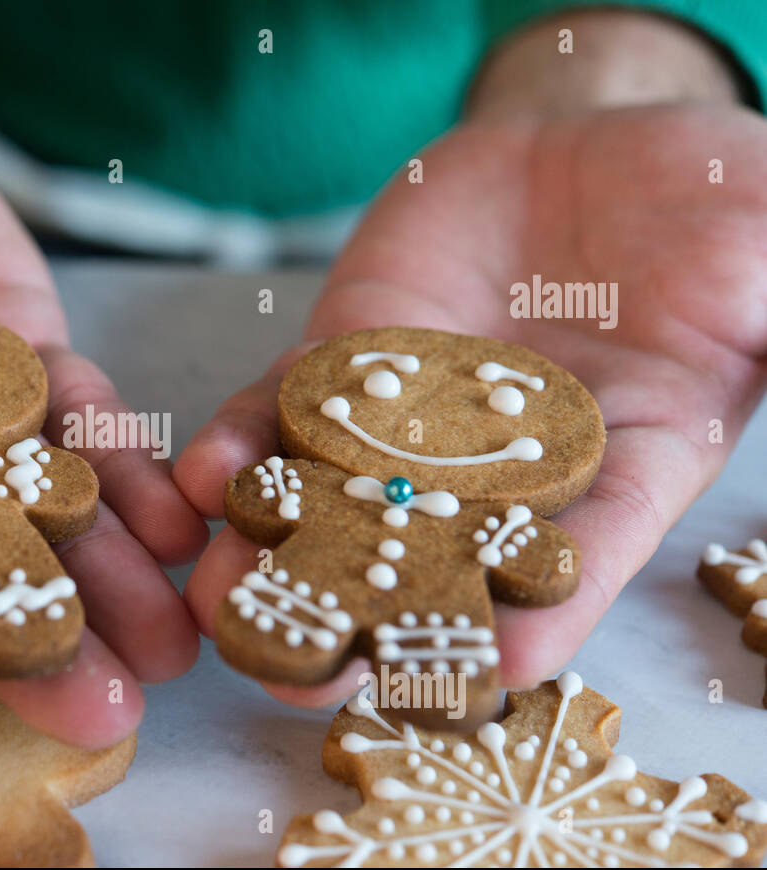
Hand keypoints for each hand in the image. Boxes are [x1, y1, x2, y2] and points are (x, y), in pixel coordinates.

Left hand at [176, 101, 766, 707]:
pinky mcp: (343, 363)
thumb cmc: (707, 207)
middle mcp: (505, 465)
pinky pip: (283, 410)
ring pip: (336, 504)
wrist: (593, 148)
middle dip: (370, 621)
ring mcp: (412, 418)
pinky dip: (243, 444)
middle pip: (435, 564)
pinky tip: (206, 477)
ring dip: (277, 560)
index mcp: (623, 464)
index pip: (584, 553)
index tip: (495, 660)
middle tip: (313, 677)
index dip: (545, 605)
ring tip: (226, 603)